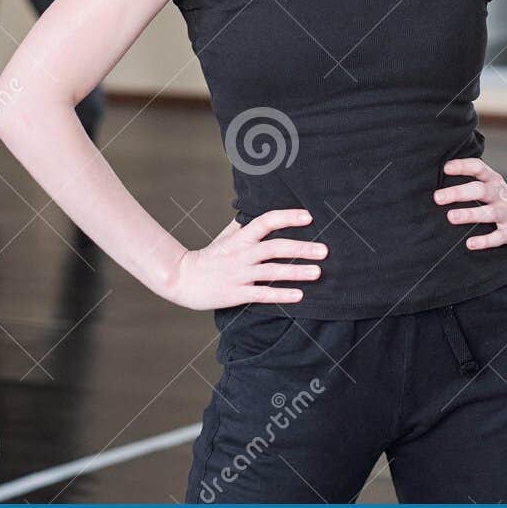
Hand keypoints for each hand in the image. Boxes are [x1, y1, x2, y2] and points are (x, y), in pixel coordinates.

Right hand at [161, 208, 325, 309]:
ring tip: (318, 272)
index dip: (287, 217)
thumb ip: (243, 226)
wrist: (181, 279)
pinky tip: (299, 296)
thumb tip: (256, 211)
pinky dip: (281, 295)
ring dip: (296, 271)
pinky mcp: (236, 293)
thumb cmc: (208, 257)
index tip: (309, 216)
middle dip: (301, 248)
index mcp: (240, 238)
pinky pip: (263, 295)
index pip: (266, 221)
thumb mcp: (225, 237)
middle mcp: (241, 254)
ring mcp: (239, 274)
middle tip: (325, 250)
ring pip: (272, 271)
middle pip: (275, 247)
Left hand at [437, 157, 506, 252]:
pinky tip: (470, 244)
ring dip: (469, 214)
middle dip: (458, 192)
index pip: (479, 168)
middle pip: (480, 190)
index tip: (446, 168)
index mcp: (495, 182)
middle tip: (437, 197)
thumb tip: (439, 181)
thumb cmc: (506, 203)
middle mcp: (501, 195)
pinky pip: (497, 238)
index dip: (463, 166)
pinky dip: (484, 241)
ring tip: (451, 216)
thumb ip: (473, 183)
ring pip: (488, 213)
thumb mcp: (494, 188)